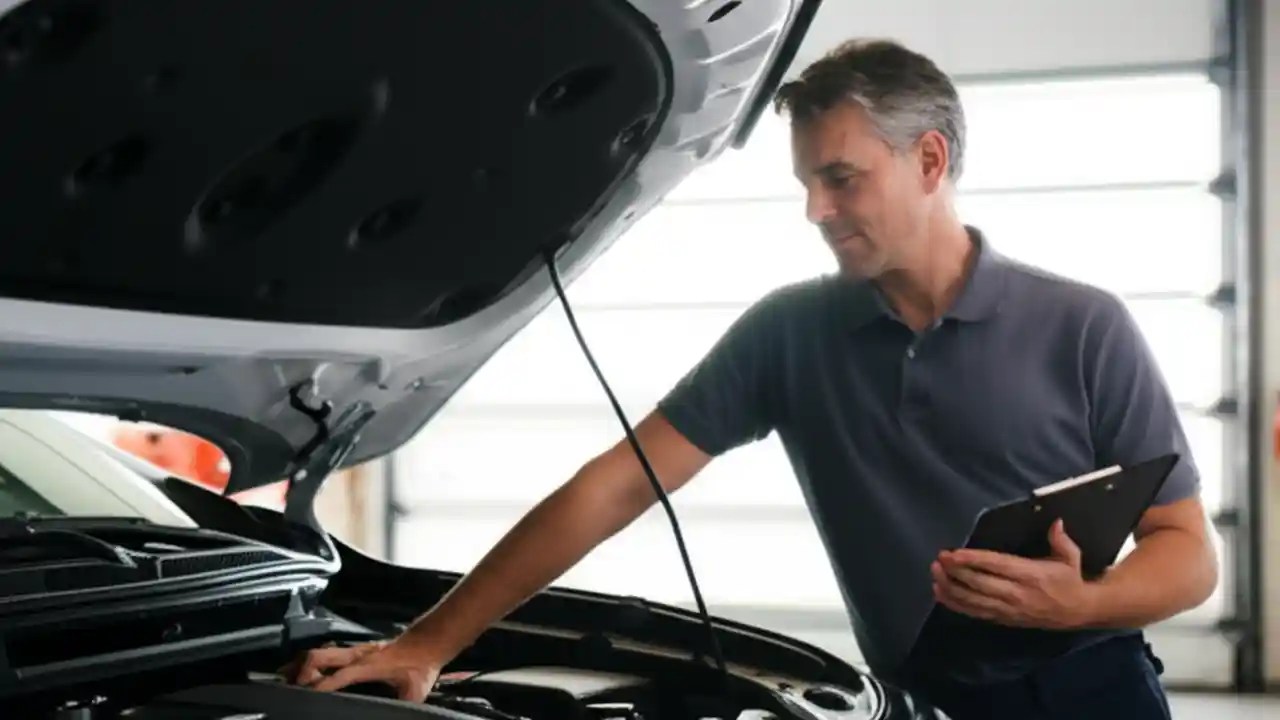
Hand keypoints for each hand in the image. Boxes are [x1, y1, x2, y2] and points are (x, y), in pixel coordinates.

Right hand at [282, 635, 443, 701]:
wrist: (427, 642)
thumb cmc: (420, 668)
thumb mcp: (415, 690)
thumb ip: (402, 705)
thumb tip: (397, 715)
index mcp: (367, 665)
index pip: (336, 676)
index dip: (319, 688)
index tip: (304, 699)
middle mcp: (356, 655)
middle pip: (319, 656)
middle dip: (300, 672)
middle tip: (289, 689)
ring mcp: (355, 650)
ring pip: (320, 651)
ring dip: (301, 663)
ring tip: (283, 678)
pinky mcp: (356, 650)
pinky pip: (327, 652)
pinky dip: (311, 660)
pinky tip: (301, 670)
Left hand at [931, 519, 1097, 629]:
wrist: (1079, 612)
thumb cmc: (1070, 580)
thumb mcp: (1071, 557)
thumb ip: (1060, 539)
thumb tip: (1056, 522)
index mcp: (1031, 575)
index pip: (997, 565)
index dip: (973, 560)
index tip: (953, 554)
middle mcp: (1017, 594)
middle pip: (980, 584)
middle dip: (956, 572)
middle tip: (938, 560)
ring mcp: (1009, 609)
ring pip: (974, 600)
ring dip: (951, 588)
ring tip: (934, 573)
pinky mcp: (1004, 619)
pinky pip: (975, 612)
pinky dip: (956, 604)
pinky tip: (940, 593)